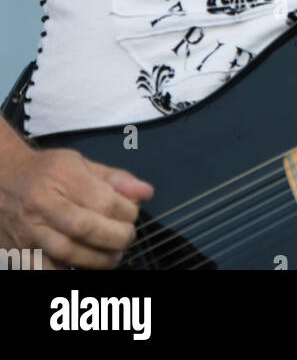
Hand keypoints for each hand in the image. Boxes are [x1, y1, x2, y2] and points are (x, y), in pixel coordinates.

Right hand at [0, 138, 153, 268]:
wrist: (1, 179)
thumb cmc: (45, 171)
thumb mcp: (80, 163)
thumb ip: (114, 178)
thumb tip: (145, 192)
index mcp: (62, 175)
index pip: (102, 200)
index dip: (126, 211)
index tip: (133, 213)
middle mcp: (43, 203)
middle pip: (85, 228)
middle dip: (115, 237)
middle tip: (127, 237)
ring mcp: (29, 229)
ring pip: (66, 252)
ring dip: (97, 259)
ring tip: (113, 256)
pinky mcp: (20, 250)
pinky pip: (45, 269)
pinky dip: (66, 271)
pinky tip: (84, 266)